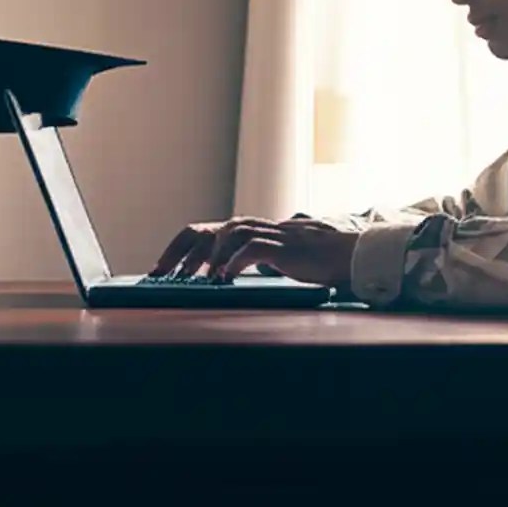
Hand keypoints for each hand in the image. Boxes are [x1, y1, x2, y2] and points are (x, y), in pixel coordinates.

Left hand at [150, 217, 357, 285]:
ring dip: (207, 257)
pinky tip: (224, 277)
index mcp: (247, 231)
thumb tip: (220, 273)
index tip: (158, 270)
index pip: (201, 232)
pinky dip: (235, 261)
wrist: (349, 254)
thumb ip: (250, 257)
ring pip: (227, 234)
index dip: (177, 248)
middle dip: (179, 252)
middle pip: (204, 230)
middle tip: (161, 274)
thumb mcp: (273, 258)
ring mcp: (269, 234)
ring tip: (195, 278)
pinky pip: (253, 248)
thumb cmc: (313, 261)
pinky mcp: (285, 246)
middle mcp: (253, 228)